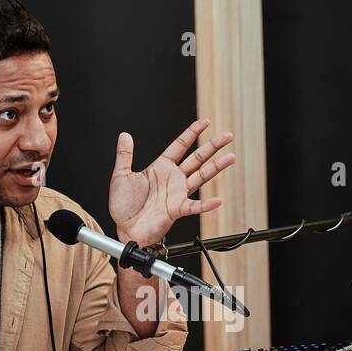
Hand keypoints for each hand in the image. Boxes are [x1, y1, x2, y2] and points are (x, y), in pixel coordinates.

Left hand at [108, 118, 235, 244]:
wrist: (125, 229)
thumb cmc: (124, 206)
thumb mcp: (121, 176)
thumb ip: (124, 155)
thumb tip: (124, 135)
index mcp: (161, 167)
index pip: (181, 145)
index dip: (193, 133)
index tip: (206, 122)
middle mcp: (173, 178)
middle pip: (198, 158)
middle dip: (213, 146)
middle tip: (228, 136)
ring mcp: (178, 193)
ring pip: (201, 176)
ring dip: (216, 167)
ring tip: (231, 157)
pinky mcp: (177, 209)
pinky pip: (194, 206)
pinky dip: (206, 205)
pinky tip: (217, 200)